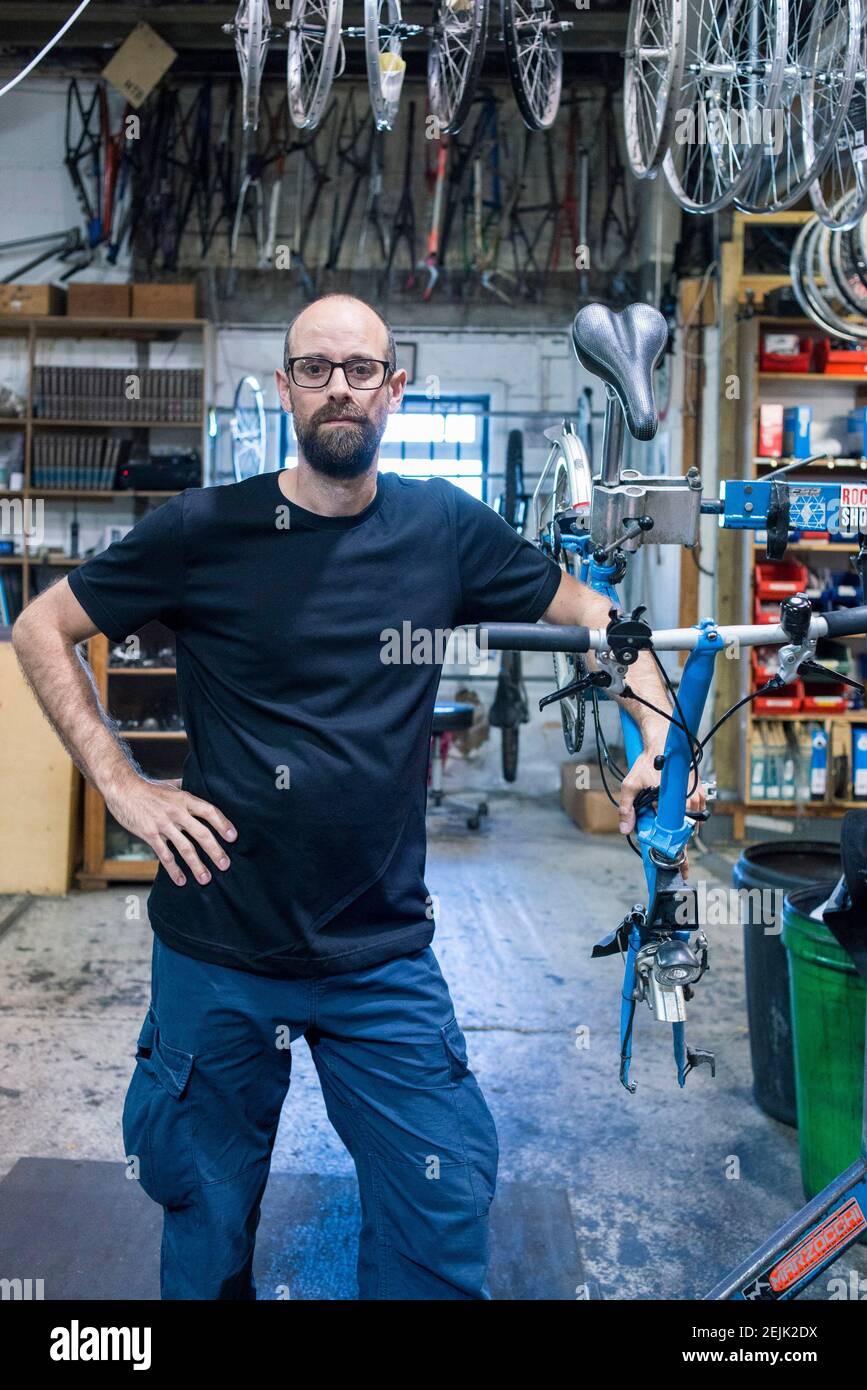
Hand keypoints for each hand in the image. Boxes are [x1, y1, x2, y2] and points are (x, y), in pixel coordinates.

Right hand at [107, 776, 236, 886]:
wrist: (122, 789)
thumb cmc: (148, 788)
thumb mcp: (170, 785)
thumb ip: (185, 790)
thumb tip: (200, 788)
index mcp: (184, 799)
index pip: (209, 811)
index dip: (223, 824)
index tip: (233, 837)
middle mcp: (177, 812)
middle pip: (202, 833)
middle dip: (215, 851)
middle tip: (226, 865)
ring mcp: (163, 824)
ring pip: (185, 848)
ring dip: (197, 865)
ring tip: (206, 879)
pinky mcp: (150, 835)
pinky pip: (165, 855)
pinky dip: (174, 870)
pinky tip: (181, 880)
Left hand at [618, 748, 706, 878]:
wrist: (666, 742)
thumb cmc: (648, 762)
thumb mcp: (630, 785)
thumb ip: (626, 808)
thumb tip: (625, 829)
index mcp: (675, 804)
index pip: (679, 837)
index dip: (680, 857)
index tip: (683, 872)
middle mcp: (691, 802)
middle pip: (685, 833)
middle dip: (676, 842)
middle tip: (674, 855)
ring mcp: (698, 798)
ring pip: (691, 824)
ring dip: (680, 827)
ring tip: (667, 824)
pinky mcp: (702, 793)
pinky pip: (696, 813)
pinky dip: (687, 817)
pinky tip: (674, 811)